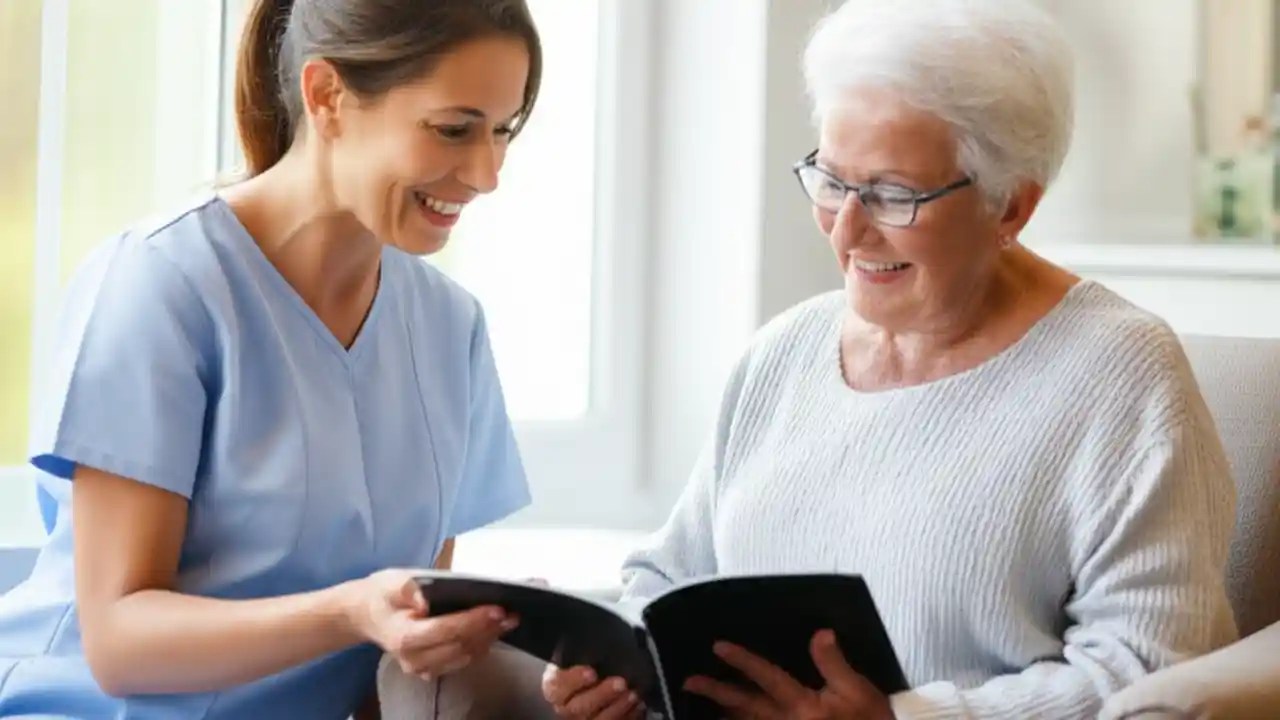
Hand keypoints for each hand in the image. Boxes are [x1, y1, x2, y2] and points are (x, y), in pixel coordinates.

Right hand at [347, 569, 517, 681]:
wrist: (368, 614)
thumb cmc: (383, 594)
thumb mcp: (392, 582)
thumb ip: (408, 589)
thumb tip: (425, 600)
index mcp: (403, 637)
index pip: (444, 631)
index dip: (472, 620)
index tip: (496, 608)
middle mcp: (413, 659)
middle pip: (459, 646)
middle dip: (487, 629)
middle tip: (512, 613)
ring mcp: (422, 668)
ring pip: (464, 656)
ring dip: (488, 639)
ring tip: (509, 619)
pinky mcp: (432, 669)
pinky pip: (462, 660)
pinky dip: (480, 646)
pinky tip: (493, 630)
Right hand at [542, 664, 644, 718]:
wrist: (594, 681)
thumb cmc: (588, 663)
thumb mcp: (580, 654)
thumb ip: (584, 654)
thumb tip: (600, 646)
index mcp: (555, 686)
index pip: (557, 685)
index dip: (574, 680)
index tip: (592, 671)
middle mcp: (565, 708)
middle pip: (578, 707)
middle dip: (602, 694)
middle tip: (621, 683)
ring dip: (617, 708)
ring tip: (633, 694)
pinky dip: (627, 716)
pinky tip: (638, 705)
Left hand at [684, 630, 892, 719]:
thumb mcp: (857, 690)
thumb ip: (833, 662)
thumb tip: (820, 633)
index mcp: (804, 706)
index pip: (767, 678)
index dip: (742, 661)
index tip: (719, 646)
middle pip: (745, 705)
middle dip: (717, 692)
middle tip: (689, 681)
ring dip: (725, 712)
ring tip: (702, 702)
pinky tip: (731, 718)